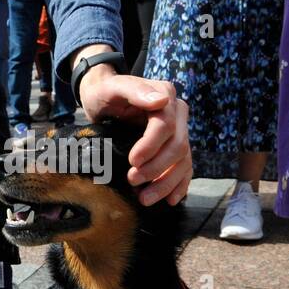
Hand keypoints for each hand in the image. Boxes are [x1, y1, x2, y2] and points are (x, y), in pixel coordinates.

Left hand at [76, 48, 192, 205]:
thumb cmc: (105, 93)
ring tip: (144, 199)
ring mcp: (179, 131)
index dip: (152, 146)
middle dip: (157, 168)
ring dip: (166, 183)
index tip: (132, 161)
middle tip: (133, 181)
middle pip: (178, 146)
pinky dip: (178, 186)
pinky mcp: (175, 147)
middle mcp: (178, 113)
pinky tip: (168, 200)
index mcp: (166, 95)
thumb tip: (161, 101)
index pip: (166, 125)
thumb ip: (134, 90)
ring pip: (183, 161)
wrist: (103, 100)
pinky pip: (185, 168)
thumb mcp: (113, 88)